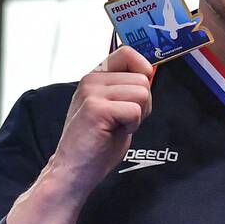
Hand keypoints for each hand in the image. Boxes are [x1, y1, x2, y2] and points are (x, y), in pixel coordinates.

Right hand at [6, 45, 154, 223]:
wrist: (74, 170)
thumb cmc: (97, 143)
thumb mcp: (114, 108)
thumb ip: (127, 90)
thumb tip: (150, 73)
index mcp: (95, 77)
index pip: (126, 53)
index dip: (143, 68)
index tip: (141, 89)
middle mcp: (91, 80)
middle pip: (142, 79)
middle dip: (143, 103)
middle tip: (122, 121)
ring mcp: (91, 93)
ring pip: (142, 93)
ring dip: (138, 115)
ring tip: (116, 126)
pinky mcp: (96, 109)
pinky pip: (136, 110)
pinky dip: (132, 126)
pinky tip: (114, 133)